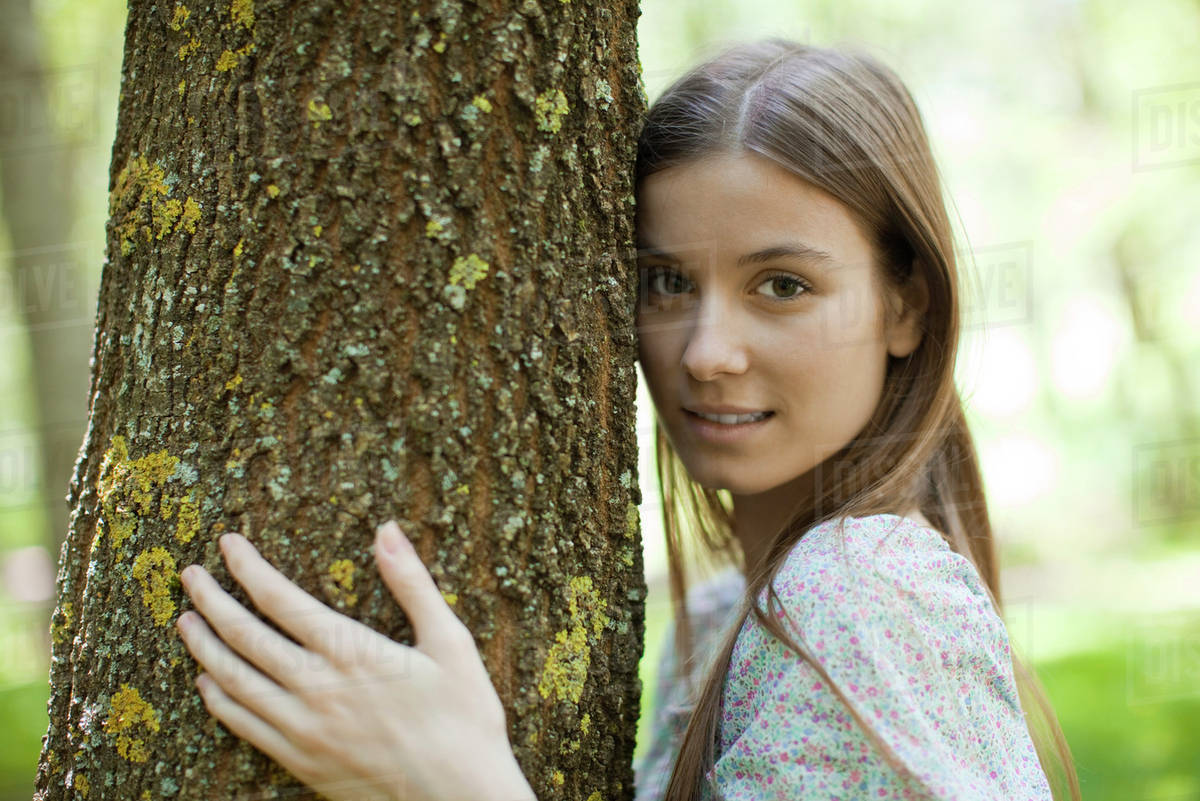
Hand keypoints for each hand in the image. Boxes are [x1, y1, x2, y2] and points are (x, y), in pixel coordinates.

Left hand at [175, 521, 535, 800]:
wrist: (461, 795)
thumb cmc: (465, 716)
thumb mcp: (450, 641)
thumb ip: (412, 583)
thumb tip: (387, 530)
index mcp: (351, 652)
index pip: (281, 599)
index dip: (249, 568)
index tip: (229, 543)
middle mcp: (317, 688)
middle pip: (245, 636)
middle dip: (212, 599)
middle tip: (189, 575)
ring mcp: (303, 729)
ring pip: (235, 681)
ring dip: (204, 647)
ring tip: (185, 621)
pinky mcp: (301, 762)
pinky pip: (245, 726)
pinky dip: (219, 701)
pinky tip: (208, 683)